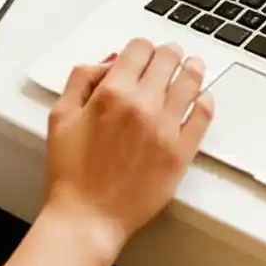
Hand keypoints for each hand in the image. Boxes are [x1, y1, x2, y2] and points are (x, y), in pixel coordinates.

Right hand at [44, 39, 214, 255]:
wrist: (88, 217)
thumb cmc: (72, 172)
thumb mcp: (60, 115)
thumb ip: (82, 79)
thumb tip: (109, 63)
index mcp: (112, 93)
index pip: (140, 48)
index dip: (142, 48)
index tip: (144, 54)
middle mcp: (142, 105)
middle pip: (169, 58)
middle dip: (168, 54)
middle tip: (169, 58)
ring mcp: (166, 128)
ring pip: (191, 80)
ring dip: (192, 69)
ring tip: (192, 68)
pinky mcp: (181, 151)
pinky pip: (204, 114)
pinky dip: (205, 100)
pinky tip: (201, 99)